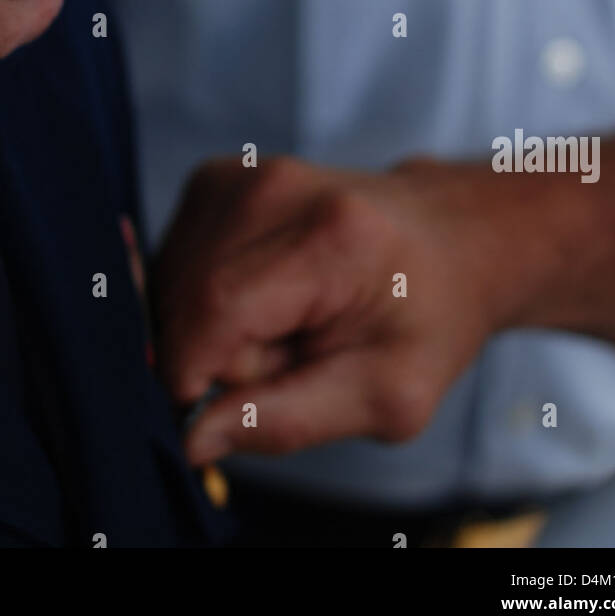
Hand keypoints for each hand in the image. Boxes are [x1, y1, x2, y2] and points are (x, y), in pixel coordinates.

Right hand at [153, 155, 509, 465]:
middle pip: (182, 298)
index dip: (195, 376)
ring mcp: (238, 175)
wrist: (447, 240)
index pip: (213, 310)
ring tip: (277, 329)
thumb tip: (190, 440)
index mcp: (327, 237)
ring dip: (203, 330)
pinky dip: (200, 300)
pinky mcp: (215, 179)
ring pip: (167, 282)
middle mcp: (271, 189)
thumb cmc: (425, 320)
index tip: (223, 413)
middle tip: (284, 362)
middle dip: (211, 358)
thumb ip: (284, 422)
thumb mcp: (385, 395)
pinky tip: (256, 300)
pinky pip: (171, 262)